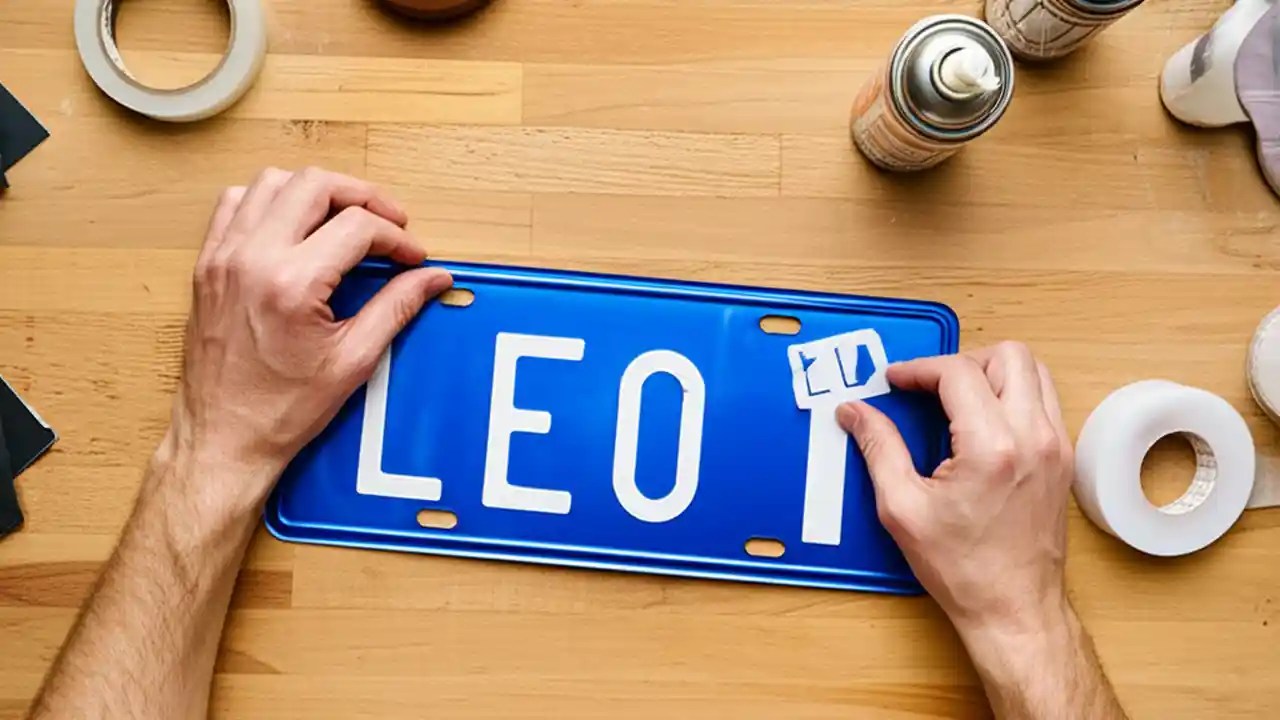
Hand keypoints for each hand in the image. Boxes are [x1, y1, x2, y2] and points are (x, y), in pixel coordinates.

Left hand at [161, 167, 451, 510]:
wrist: (223, 437)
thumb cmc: (282, 410)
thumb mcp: (354, 360)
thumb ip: (397, 307)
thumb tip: (434, 278)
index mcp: (291, 284)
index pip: (357, 227)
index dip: (396, 238)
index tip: (412, 258)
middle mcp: (251, 259)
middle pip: (315, 185)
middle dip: (362, 197)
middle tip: (389, 224)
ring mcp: (222, 257)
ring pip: (273, 182)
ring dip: (316, 192)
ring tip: (345, 219)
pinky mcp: (207, 264)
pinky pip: (235, 203)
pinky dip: (271, 201)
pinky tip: (296, 227)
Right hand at [837, 342, 1073, 637]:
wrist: (1013, 608)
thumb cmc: (962, 569)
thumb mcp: (902, 508)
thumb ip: (878, 448)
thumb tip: (855, 412)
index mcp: (992, 447)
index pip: (958, 372)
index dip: (918, 369)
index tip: (895, 381)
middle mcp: (1034, 437)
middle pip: (1007, 356)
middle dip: (961, 361)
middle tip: (929, 386)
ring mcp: (1056, 447)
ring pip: (1033, 371)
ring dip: (991, 373)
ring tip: (956, 399)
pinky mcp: (1063, 459)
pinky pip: (1044, 400)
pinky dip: (1012, 395)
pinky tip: (981, 423)